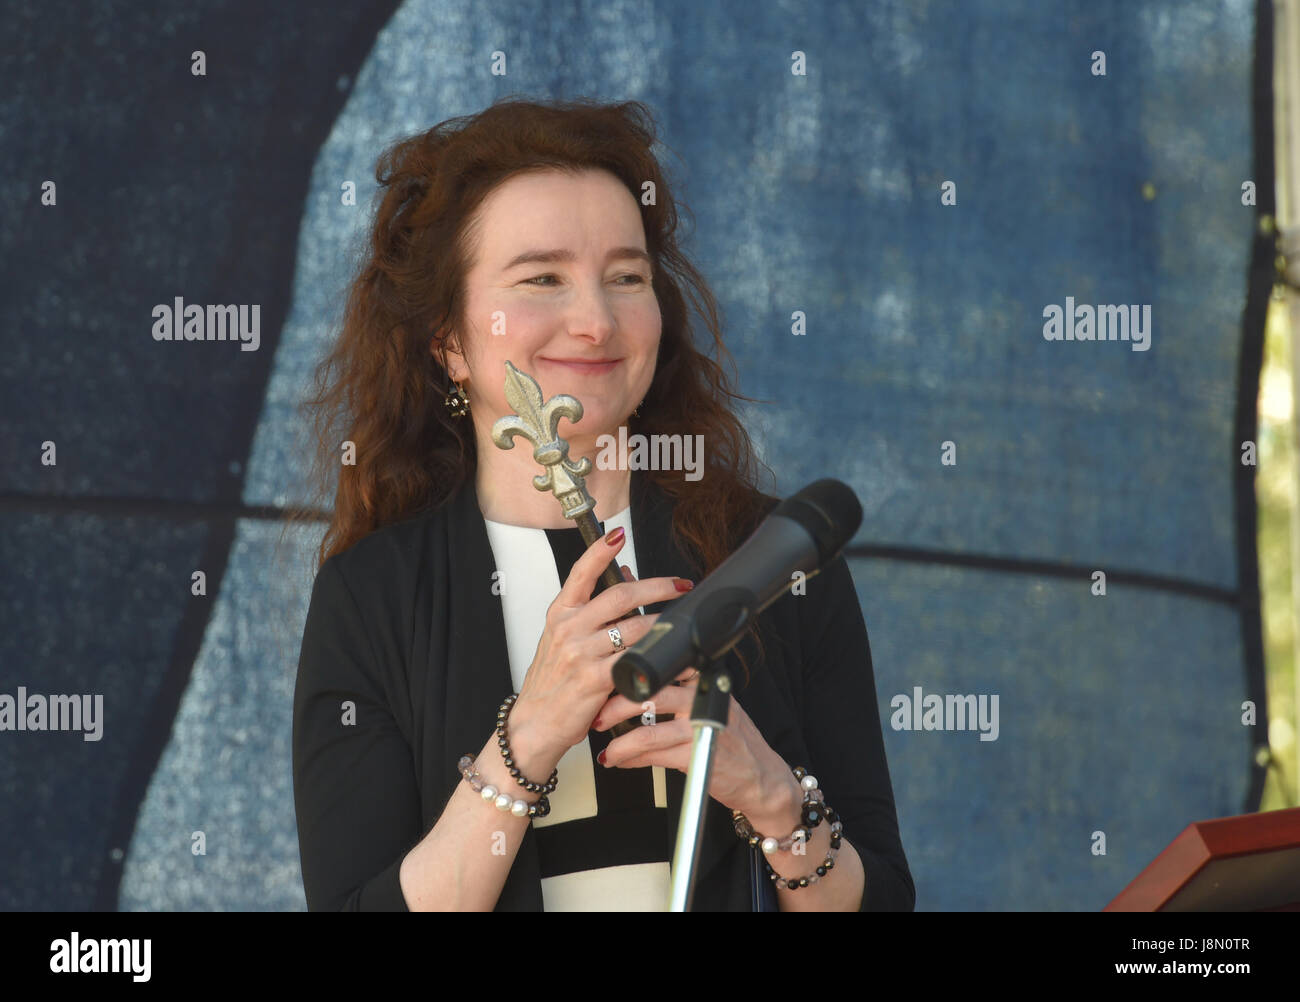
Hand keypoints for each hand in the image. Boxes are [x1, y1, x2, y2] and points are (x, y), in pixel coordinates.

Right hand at [510, 526, 694, 770]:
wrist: (534, 725)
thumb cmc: (551, 685)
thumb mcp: (563, 641)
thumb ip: (592, 612)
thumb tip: (626, 579)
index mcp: (561, 614)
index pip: (580, 573)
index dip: (600, 552)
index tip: (617, 534)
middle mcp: (569, 628)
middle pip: (620, 595)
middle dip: (658, 587)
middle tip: (680, 585)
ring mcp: (580, 652)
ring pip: (634, 627)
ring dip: (665, 625)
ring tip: (682, 625)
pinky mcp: (594, 678)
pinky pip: (634, 660)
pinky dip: (658, 658)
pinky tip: (673, 659)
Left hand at [591, 666, 797, 824]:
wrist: (761, 778)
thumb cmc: (731, 742)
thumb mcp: (707, 709)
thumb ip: (675, 698)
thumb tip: (627, 697)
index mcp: (705, 680)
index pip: (663, 666)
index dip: (630, 674)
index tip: (605, 682)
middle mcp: (705, 697)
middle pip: (651, 691)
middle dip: (616, 704)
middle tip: (597, 714)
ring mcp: (703, 726)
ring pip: (649, 727)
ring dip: (620, 740)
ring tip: (605, 746)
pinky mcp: (699, 755)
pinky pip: (655, 755)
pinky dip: (631, 759)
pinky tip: (619, 761)